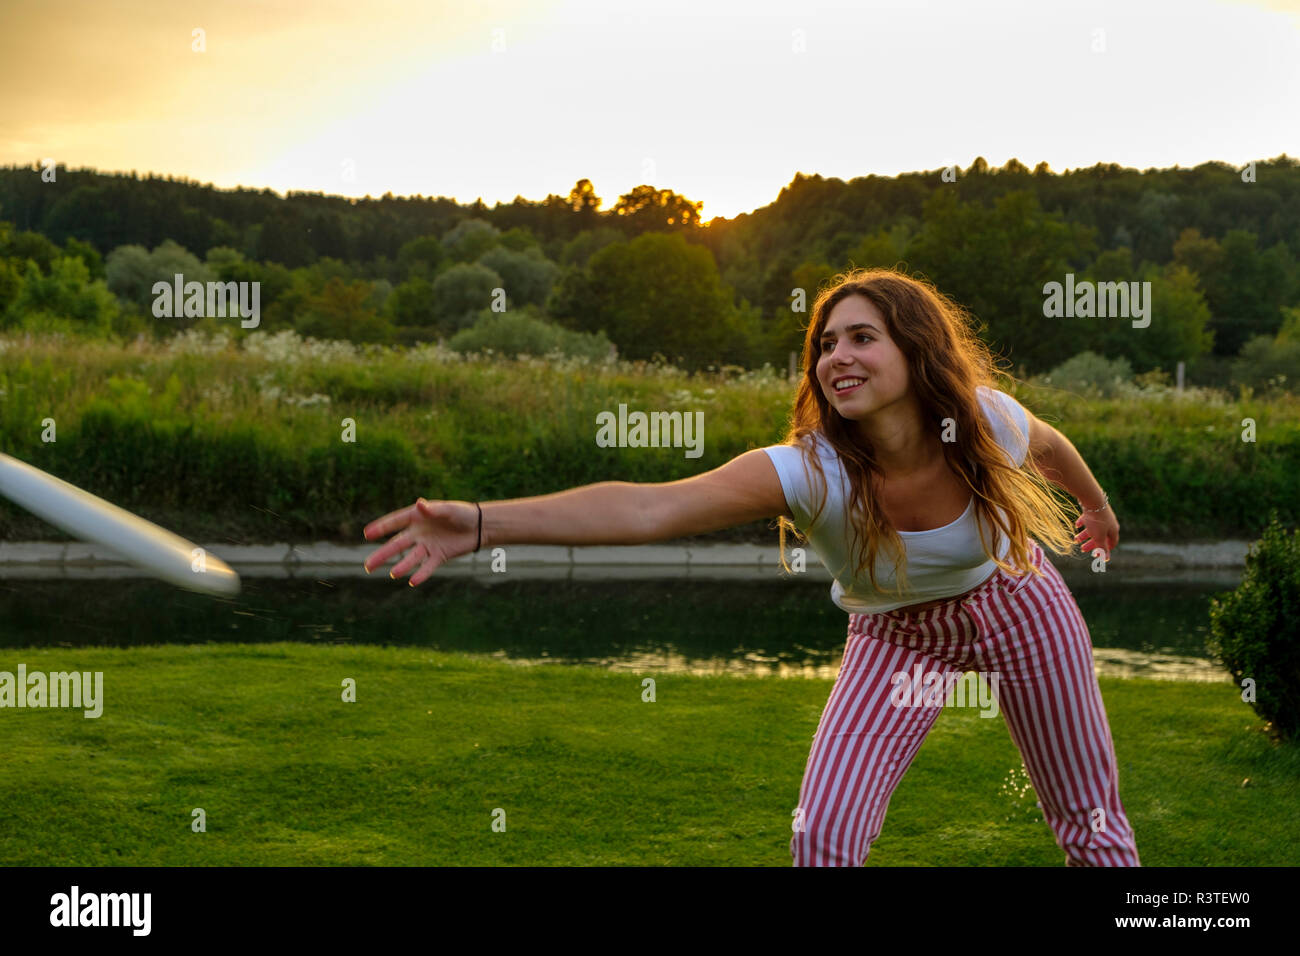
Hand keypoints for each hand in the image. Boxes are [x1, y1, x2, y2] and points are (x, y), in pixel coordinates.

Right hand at [362, 498, 478, 585]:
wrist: (478, 526)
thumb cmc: (461, 513)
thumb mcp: (448, 509)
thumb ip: (433, 509)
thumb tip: (419, 504)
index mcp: (417, 517)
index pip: (395, 522)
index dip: (381, 527)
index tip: (367, 534)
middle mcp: (418, 533)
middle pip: (397, 545)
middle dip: (383, 555)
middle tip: (368, 566)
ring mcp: (427, 546)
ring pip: (411, 558)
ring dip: (403, 566)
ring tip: (393, 574)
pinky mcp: (439, 556)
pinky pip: (428, 566)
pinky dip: (421, 573)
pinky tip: (413, 581)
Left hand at [1074, 507, 1118, 562]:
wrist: (1092, 500)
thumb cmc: (1097, 521)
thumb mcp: (1099, 537)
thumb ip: (1102, 548)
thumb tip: (1106, 559)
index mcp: (1113, 530)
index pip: (1111, 543)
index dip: (1104, 550)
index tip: (1095, 554)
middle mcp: (1109, 523)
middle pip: (1101, 536)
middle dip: (1092, 544)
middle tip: (1082, 549)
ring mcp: (1102, 515)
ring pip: (1094, 528)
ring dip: (1085, 535)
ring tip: (1075, 539)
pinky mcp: (1094, 509)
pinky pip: (1089, 518)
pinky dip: (1083, 522)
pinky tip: (1076, 525)